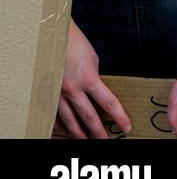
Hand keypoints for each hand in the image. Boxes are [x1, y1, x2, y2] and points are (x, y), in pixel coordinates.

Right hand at [55, 19, 131, 138]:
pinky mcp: (47, 94)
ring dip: (79, 133)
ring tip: (86, 141)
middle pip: (89, 117)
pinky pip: (55, 114)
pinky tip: (66, 130)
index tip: (126, 127)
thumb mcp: (93, 60)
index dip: (119, 117)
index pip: (109, 103)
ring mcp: (58, 93)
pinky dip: (61, 124)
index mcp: (89, 79)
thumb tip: (97, 91)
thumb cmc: (75, 44)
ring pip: (70, 120)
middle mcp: (73, 90)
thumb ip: (95, 79)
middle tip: (106, 142)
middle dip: (99, 132)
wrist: (52, 36)